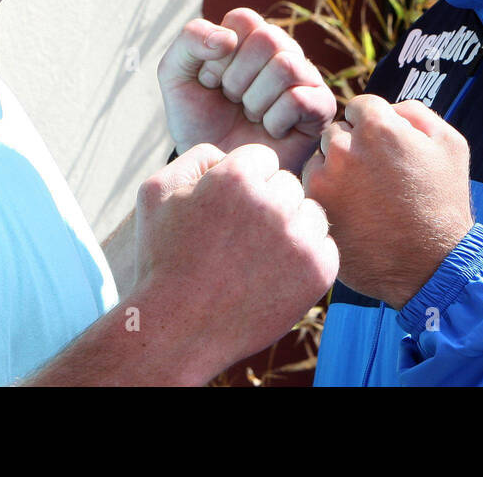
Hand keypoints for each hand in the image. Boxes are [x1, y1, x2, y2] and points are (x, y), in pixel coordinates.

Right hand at [131, 142, 338, 380]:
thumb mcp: (156, 192)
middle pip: (289, 185)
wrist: (178, 331)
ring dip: (292, 228)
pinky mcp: (318, 272)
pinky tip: (275, 274)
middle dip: (269, 204)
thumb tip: (229, 151)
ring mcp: (299, 240)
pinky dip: (306, 259)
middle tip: (240, 238)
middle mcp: (273, 203)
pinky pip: (325, 247)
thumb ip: (195, 156)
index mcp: (237, 177)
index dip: (244, 183)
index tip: (227, 210)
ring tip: (257, 256)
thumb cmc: (163, 259)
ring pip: (311, 213)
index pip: (263, 159)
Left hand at [157, 8, 334, 172]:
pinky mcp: (322, 107)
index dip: (219, 56)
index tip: (211, 82)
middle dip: (237, 79)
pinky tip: (270, 130)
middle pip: (268, 39)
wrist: (217, 171)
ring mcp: (306, 77)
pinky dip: (273, 121)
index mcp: (252, 37)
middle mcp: (284, 50)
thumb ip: (189, 41)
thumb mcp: (177, 76)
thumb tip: (227, 37)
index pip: (243, 19)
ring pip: (285, 66)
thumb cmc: (201, 122)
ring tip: (251, 116)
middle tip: (232, 102)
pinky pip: (298, 99)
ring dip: (255, 101)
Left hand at [302, 95, 473, 309]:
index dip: (374, 127)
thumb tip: (388, 109)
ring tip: (365, 197)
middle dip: (353, 147)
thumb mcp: (450, 144)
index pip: (359, 107)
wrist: (431, 264)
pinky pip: (311, 189)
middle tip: (376, 177)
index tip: (385, 151)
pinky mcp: (315, 208)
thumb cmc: (443, 203)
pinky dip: (327, 196)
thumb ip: (415, 112)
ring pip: (320, 159)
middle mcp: (346, 148)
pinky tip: (352, 213)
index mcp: (379, 127)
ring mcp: (326, 179)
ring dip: (336, 170)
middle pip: (336, 131)